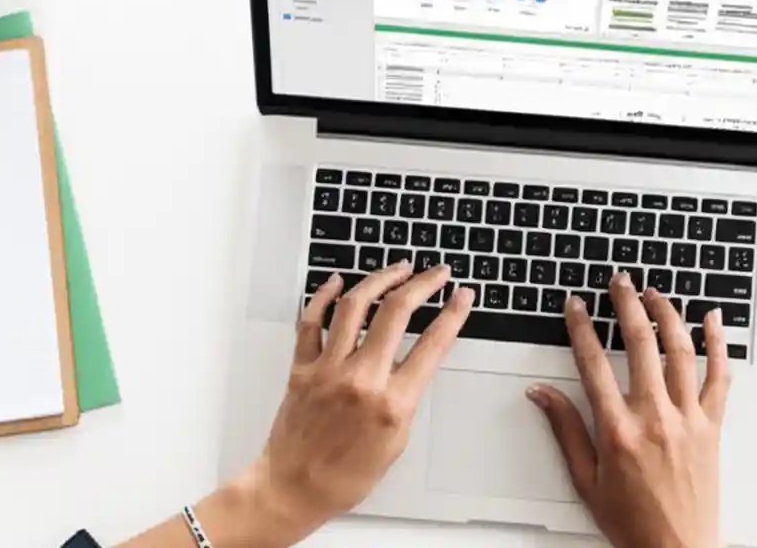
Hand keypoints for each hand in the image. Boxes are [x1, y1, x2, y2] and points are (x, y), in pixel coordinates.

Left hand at [247, 261, 472, 544]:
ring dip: (380, 279)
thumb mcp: (397, 440)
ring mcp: (329, 369)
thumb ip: (406, 397)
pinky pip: (311, 321)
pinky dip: (323, 296)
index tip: (462, 296)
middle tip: (436, 273)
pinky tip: (337, 281)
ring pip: (355, 305)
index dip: (454, 313)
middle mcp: (361, 379)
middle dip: (423, 284)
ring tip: (398, 268)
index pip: (432, 344)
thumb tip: (414, 362)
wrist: (294, 488)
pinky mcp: (302, 368)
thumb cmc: (345, 476)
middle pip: (397, 312)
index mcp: (392, 403)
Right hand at [528, 273, 731, 547]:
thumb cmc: (632, 521)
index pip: (593, 363)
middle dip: (626, 304)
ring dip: (667, 315)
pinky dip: (717, 345)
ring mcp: (687, 420)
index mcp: (617, 430)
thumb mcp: (585, 478)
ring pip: (680, 352)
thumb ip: (565, 429)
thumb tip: (541, 393)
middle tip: (619, 282)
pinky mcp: (712, 427)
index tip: (575, 306)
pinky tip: (712, 320)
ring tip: (656, 293)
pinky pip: (720, 377)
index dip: (580, 327)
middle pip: (639, 344)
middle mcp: (654, 418)